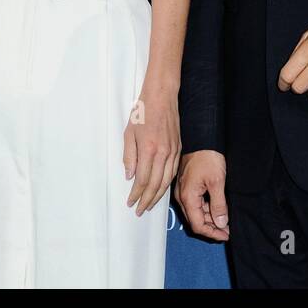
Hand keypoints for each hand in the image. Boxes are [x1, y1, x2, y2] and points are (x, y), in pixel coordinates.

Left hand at [123, 86, 179, 216]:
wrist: (161, 97)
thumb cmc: (143, 112)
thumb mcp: (129, 133)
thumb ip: (129, 156)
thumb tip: (130, 176)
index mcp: (149, 149)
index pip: (142, 180)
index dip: (136, 194)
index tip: (130, 202)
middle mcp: (163, 153)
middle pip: (156, 184)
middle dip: (147, 200)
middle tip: (140, 210)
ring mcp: (173, 152)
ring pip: (166, 181)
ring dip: (158, 196)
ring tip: (149, 205)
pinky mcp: (178, 149)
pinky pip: (173, 172)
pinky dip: (167, 184)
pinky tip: (161, 190)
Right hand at [176, 150, 228, 241]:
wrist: (202, 137)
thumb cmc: (208, 156)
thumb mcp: (217, 182)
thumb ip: (218, 205)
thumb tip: (220, 223)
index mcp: (187, 197)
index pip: (198, 225)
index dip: (212, 234)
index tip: (225, 235)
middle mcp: (182, 196)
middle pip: (195, 220)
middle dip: (212, 227)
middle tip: (227, 230)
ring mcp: (183, 190)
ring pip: (195, 212)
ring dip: (209, 218)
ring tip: (225, 220)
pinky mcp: (187, 185)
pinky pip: (195, 202)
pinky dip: (206, 208)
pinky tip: (217, 207)